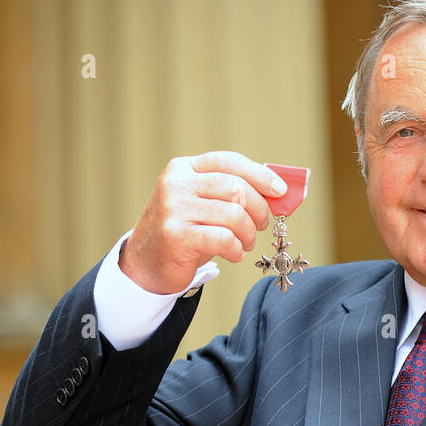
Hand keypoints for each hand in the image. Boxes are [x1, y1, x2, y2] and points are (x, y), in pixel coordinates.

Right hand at [120, 152, 287, 294]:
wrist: (145, 263)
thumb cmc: (183, 233)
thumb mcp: (203, 205)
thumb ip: (230, 193)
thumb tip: (276, 190)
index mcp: (184, 168)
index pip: (229, 162)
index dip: (259, 175)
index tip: (280, 190)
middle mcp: (177, 183)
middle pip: (236, 188)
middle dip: (258, 209)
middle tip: (261, 226)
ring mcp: (175, 209)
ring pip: (234, 215)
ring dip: (248, 234)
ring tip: (245, 243)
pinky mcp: (177, 235)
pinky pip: (224, 239)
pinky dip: (236, 250)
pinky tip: (234, 254)